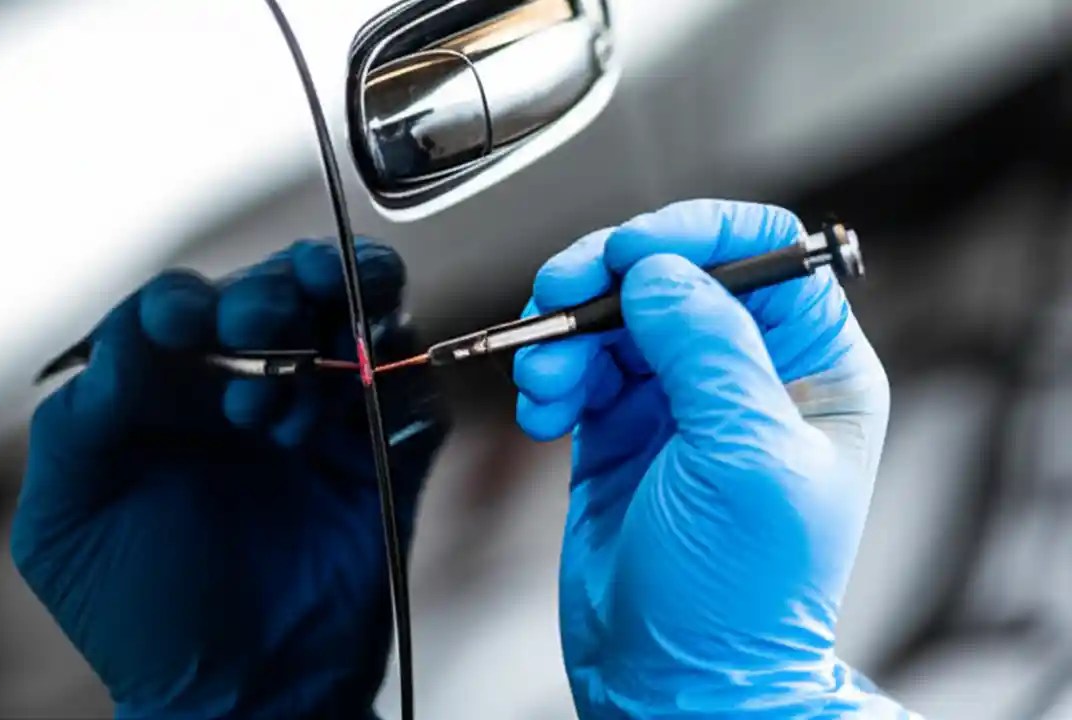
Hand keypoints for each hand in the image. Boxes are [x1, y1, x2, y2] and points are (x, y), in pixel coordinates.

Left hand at [11, 241, 445, 717]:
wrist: (241, 702)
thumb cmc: (140, 618)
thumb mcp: (67, 526)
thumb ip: (80, 424)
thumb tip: (133, 333)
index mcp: (166, 395)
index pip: (181, 309)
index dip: (186, 300)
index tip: (185, 323)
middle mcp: (246, 390)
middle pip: (276, 294)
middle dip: (270, 292)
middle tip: (255, 327)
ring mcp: (324, 420)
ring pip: (357, 318)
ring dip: (346, 308)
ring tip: (321, 346)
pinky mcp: (386, 456)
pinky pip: (411, 389)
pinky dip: (397, 374)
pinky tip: (355, 410)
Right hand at [514, 200, 918, 716]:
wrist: (671, 680)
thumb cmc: (739, 596)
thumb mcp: (743, 458)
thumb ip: (708, 349)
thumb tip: (662, 272)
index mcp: (812, 371)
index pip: (766, 256)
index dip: (696, 236)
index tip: (633, 250)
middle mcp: (745, 375)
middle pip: (673, 276)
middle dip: (607, 281)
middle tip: (562, 297)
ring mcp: (678, 402)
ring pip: (613, 318)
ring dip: (566, 334)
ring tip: (546, 382)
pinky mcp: (619, 431)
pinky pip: (577, 368)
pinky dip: (549, 377)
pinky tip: (543, 413)